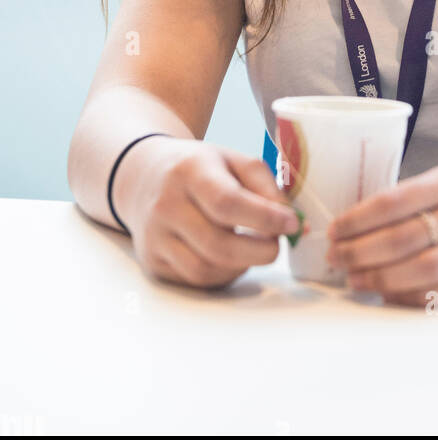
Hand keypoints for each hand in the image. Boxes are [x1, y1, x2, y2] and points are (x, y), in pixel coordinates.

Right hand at [115, 137, 303, 288]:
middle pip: (217, 244)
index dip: (264, 218)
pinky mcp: (152, 261)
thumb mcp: (232, 159)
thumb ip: (265, 184)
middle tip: (276, 245)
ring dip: (240, 266)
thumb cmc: (198, 168)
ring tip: (251, 248)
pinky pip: (194, 280)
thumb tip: (291, 221)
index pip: (227, 202)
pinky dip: (221, 274)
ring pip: (205, 269)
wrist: (144, 177)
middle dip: (258, 252)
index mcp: (189, 171)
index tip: (291, 224)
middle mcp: (166, 205)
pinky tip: (229, 256)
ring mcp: (154, 236)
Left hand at [324, 164, 437, 307]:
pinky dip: (412, 296)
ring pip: (423, 269)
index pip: (396, 201)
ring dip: (381, 277)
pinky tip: (388, 295)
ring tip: (354, 279)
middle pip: (405, 238)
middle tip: (335, 258)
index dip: (359, 219)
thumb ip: (412, 198)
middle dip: (362, 251)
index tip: (334, 230)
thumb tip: (356, 224)